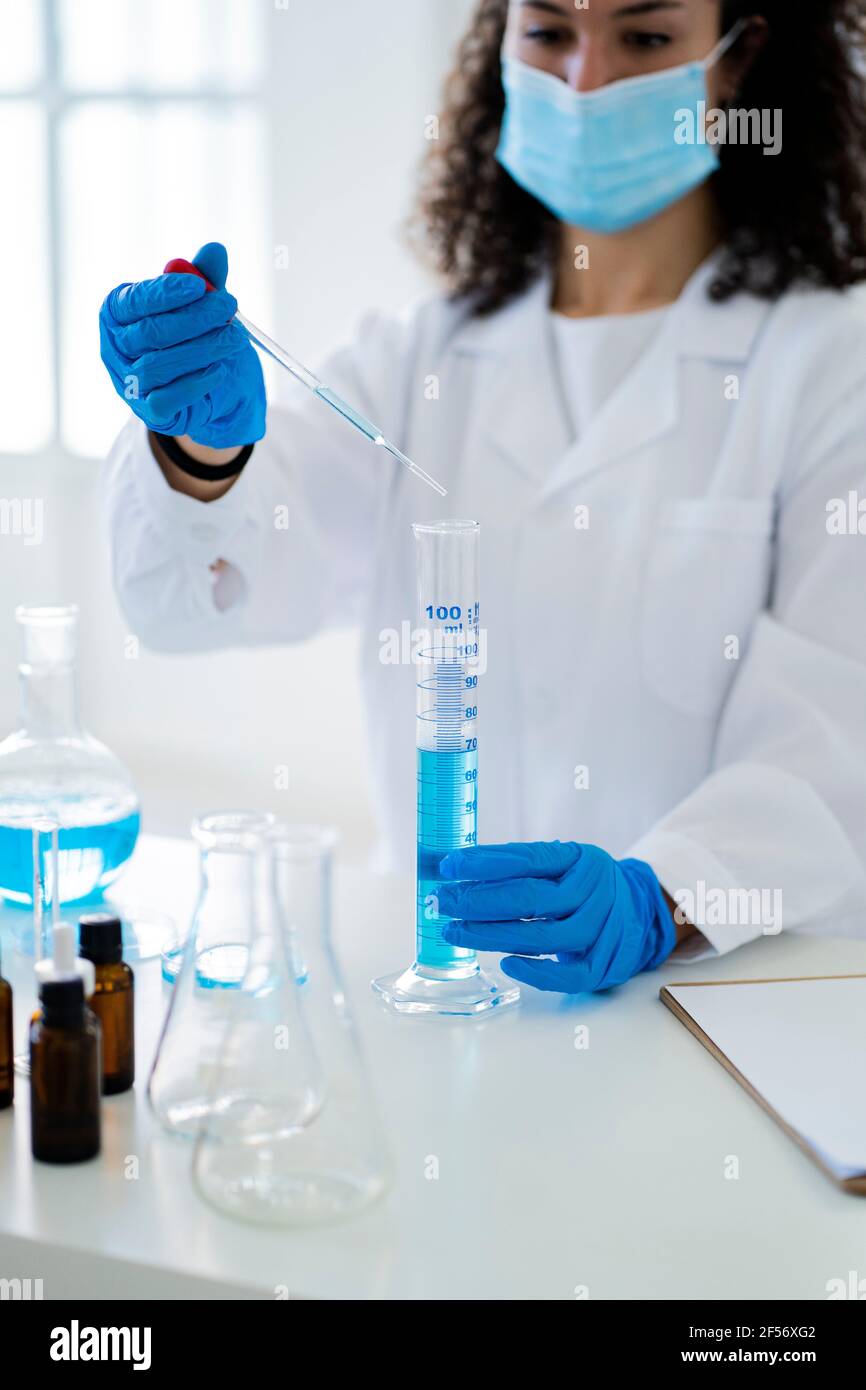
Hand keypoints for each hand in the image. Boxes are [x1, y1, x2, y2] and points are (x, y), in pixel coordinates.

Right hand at [99, 241, 265, 447]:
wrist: (210, 391)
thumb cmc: (195, 338)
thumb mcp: (200, 305)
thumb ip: (204, 279)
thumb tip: (215, 250)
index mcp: (118, 313)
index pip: (134, 301)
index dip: (165, 292)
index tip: (199, 284)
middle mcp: (114, 348)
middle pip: (150, 332)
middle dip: (194, 318)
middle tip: (229, 306)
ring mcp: (128, 382)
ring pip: (160, 364)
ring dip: (203, 348)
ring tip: (235, 337)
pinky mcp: (150, 411)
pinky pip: (167, 397)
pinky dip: (195, 383)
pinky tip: (219, 370)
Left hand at [436, 841, 675, 993]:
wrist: (641, 911)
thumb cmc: (585, 887)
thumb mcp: (563, 863)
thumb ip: (520, 867)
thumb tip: (459, 871)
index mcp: (579, 858)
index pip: (527, 859)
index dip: (485, 863)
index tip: (448, 866)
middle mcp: (593, 891)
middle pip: (529, 898)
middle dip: (478, 901)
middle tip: (442, 902)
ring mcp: (601, 928)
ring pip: (543, 936)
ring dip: (492, 936)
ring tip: (456, 932)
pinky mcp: (604, 964)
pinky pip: (569, 976)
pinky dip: (536, 973)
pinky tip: (506, 964)